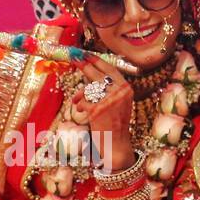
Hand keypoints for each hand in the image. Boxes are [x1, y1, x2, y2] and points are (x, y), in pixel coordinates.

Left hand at [72, 56, 133, 170]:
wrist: (116, 144)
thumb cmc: (115, 124)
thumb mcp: (118, 103)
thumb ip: (109, 89)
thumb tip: (91, 73)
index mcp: (126, 89)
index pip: (110, 70)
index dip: (97, 61)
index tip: (86, 54)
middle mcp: (120, 93)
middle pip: (97, 75)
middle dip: (83, 66)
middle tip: (74, 59)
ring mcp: (109, 101)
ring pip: (88, 88)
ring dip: (79, 94)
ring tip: (77, 100)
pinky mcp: (98, 110)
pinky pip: (83, 101)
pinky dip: (79, 105)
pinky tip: (81, 110)